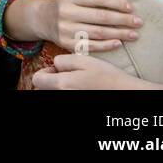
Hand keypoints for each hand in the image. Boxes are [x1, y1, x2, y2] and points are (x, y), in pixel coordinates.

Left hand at [31, 52, 152, 89]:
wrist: (126, 91)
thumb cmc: (106, 76)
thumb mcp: (84, 61)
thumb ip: (63, 61)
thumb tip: (54, 65)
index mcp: (63, 84)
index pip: (37, 79)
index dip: (44, 72)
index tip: (58, 70)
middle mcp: (64, 95)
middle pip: (44, 87)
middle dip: (52, 79)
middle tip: (69, 74)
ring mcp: (71, 100)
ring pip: (55, 92)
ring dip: (61, 85)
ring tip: (78, 81)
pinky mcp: (79, 101)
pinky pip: (66, 95)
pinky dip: (69, 91)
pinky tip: (83, 87)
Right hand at [37, 0, 140, 52]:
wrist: (42, 20)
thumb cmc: (65, 4)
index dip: (116, 3)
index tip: (131, 7)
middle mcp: (65, 12)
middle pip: (100, 17)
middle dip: (122, 20)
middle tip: (138, 22)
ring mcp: (65, 29)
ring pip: (98, 32)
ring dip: (119, 34)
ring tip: (134, 34)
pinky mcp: (66, 43)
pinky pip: (90, 45)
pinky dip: (106, 45)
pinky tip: (119, 43)